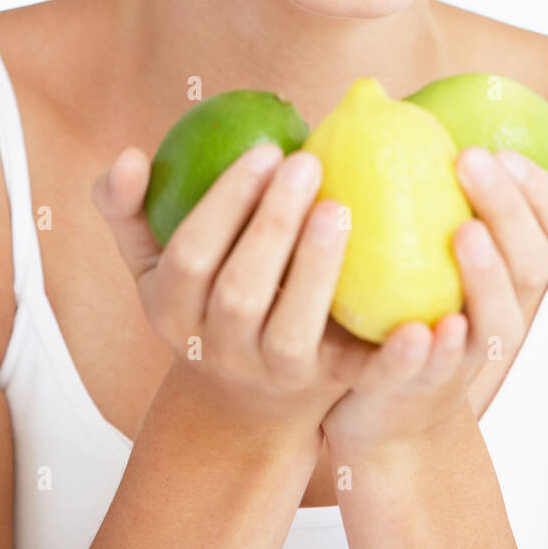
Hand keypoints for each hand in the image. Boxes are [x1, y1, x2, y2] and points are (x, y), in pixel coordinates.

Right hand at [93, 144, 374, 430]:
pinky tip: (421, 314)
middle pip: (239, 291)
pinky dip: (391, 352)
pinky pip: (361, 373)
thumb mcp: (157, 267)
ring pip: (291, 330)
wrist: (248, 398)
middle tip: (308, 161)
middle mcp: (218, 347)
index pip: (191, 255)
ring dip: (315, 269)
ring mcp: (274, 372)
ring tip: (341, 207)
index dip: (225, 203)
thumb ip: (131, 211)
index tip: (267, 149)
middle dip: (271, 225)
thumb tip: (125, 158)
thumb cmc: (206, 301)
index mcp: (172, 310)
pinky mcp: (329, 386)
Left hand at [321, 115, 547, 451]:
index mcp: (518, 277)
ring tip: (463, 233)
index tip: (506, 152)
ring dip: (489, 277)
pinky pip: (431, 372)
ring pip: (500, 326)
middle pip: (535, 268)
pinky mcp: (415, 389)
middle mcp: (505, 315)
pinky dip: (432, 351)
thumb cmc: (420, 292)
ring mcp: (465, 358)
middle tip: (469, 160)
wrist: (372, 395)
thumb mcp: (456, 229)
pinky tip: (421, 324)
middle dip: (512, 211)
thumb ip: (493, 178)